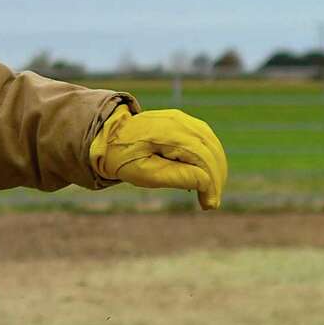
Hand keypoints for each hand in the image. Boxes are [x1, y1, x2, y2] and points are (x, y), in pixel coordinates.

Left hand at [89, 106, 227, 209]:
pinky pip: (205, 139)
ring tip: (209, 191)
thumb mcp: (145, 173)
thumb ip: (177, 176)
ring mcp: (181, 118)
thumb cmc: (124, 158)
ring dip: (215, 169)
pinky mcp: (182, 121)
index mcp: (167, 133)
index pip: (202, 157)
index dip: (211, 182)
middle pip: (210, 149)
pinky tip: (205, 175)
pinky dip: (208, 158)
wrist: (107, 137)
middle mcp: (178, 121)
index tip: (209, 205)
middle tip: (210, 202)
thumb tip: (207, 182)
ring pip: (211, 143)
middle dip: (216, 178)